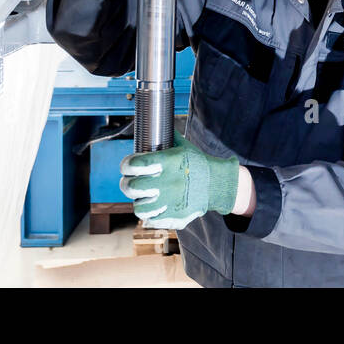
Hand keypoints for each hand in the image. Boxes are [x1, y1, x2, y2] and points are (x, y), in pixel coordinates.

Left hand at [119, 129, 239, 229]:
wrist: (218, 183)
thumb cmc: (197, 163)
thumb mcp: (183, 146)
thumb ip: (164, 137)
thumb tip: (149, 123)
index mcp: (169, 162)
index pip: (135, 164)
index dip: (126, 165)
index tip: (127, 165)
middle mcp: (169, 182)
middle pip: (132, 187)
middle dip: (127, 184)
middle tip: (130, 182)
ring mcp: (172, 202)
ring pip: (139, 207)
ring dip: (138, 201)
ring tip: (142, 197)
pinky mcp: (176, 217)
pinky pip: (151, 220)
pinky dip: (150, 214)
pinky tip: (154, 206)